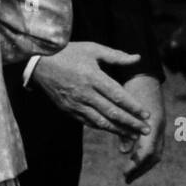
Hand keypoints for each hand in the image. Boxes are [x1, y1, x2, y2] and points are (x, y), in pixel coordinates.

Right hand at [30, 42, 152, 136]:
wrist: (38, 62)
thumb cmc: (67, 53)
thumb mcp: (92, 49)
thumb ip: (116, 56)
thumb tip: (138, 58)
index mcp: (93, 77)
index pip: (118, 96)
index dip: (134, 107)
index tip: (147, 115)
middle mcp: (85, 92)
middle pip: (112, 112)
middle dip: (131, 123)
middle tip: (146, 130)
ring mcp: (75, 102)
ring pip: (101, 121)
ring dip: (118, 129)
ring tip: (133, 136)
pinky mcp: (67, 108)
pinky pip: (87, 121)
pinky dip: (101, 127)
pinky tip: (112, 129)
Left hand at [119, 75, 164, 182]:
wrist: (140, 72)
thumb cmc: (130, 87)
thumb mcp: (123, 106)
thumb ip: (124, 128)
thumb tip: (124, 151)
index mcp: (152, 124)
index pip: (147, 152)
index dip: (137, 165)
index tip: (125, 174)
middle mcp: (157, 127)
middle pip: (153, 155)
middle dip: (140, 168)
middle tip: (127, 178)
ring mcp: (157, 125)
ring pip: (154, 151)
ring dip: (142, 163)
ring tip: (129, 173)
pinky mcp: (153, 123)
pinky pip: (151, 142)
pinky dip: (143, 153)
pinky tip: (131, 156)